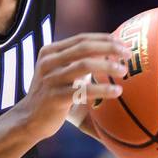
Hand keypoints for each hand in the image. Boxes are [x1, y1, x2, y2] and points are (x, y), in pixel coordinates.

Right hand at [15, 33, 129, 140]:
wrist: (29, 120)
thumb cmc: (52, 95)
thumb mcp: (59, 72)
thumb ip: (76, 61)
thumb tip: (111, 51)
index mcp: (50, 52)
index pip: (81, 38)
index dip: (104, 38)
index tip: (124, 43)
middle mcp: (48, 62)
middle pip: (84, 48)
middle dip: (109, 48)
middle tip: (128, 55)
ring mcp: (50, 79)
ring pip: (84, 65)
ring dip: (108, 66)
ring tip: (124, 71)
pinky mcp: (55, 97)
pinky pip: (83, 90)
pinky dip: (102, 89)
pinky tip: (117, 92)